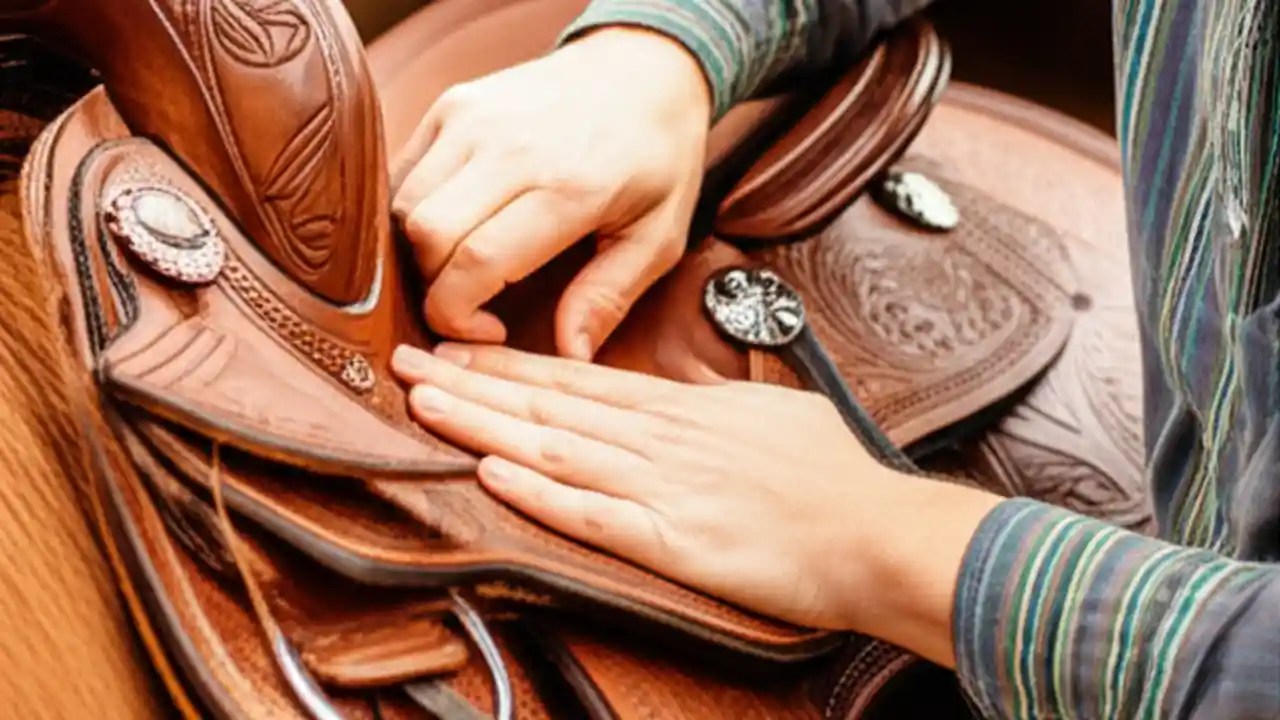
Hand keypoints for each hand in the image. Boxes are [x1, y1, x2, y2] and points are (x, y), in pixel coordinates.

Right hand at [391, 28, 712, 359]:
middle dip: (436, 288)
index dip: (460, 315)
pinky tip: (453, 228)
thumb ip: (608, 298)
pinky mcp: (453, 104)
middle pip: (425, 237)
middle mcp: (511, 147)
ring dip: (421, 251)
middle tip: (473, 303)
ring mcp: (473, 118)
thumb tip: (569, 356)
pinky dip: (412, 211)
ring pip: (403, 205)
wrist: (644, 66)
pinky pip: (404, 171)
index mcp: (568, 186)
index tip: (489, 330)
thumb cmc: (656, 157)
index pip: (475, 262)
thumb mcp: (658, 237)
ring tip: (465, 266)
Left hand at [391, 343, 1001, 664]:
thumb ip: (713, 405)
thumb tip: (682, 398)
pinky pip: (594, 515)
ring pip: (556, 448)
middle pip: (549, 407)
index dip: (508, 367)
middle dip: (472, 385)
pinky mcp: (675, 541)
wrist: (881, 529)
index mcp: (682, 409)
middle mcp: (662, 439)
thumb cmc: (835, 472)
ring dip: (484, 425)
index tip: (456, 351)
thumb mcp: (771, 413)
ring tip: (425, 405)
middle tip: (406, 363)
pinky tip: (492, 473)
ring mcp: (665, 487)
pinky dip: (539, 492)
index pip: (576, 379)